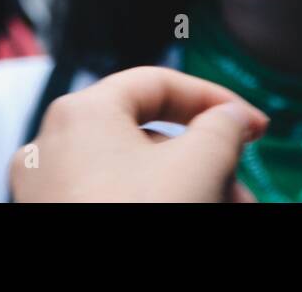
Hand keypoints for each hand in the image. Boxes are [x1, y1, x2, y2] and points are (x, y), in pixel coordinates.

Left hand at [10, 67, 268, 201]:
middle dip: (207, 160)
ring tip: (227, 207)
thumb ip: (224, 124)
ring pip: (137, 175)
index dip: (216, 99)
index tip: (250, 124)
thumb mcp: (201, 161)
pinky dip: (158, 202)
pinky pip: (116, 198)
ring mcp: (50, 189)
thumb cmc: (134, 217)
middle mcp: (55, 146)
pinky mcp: (57, 218)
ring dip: (191, 186)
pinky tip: (193, 211)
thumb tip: (232, 117)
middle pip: (152, 137)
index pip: (160, 83)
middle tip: (241, 184)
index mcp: (82, 112)